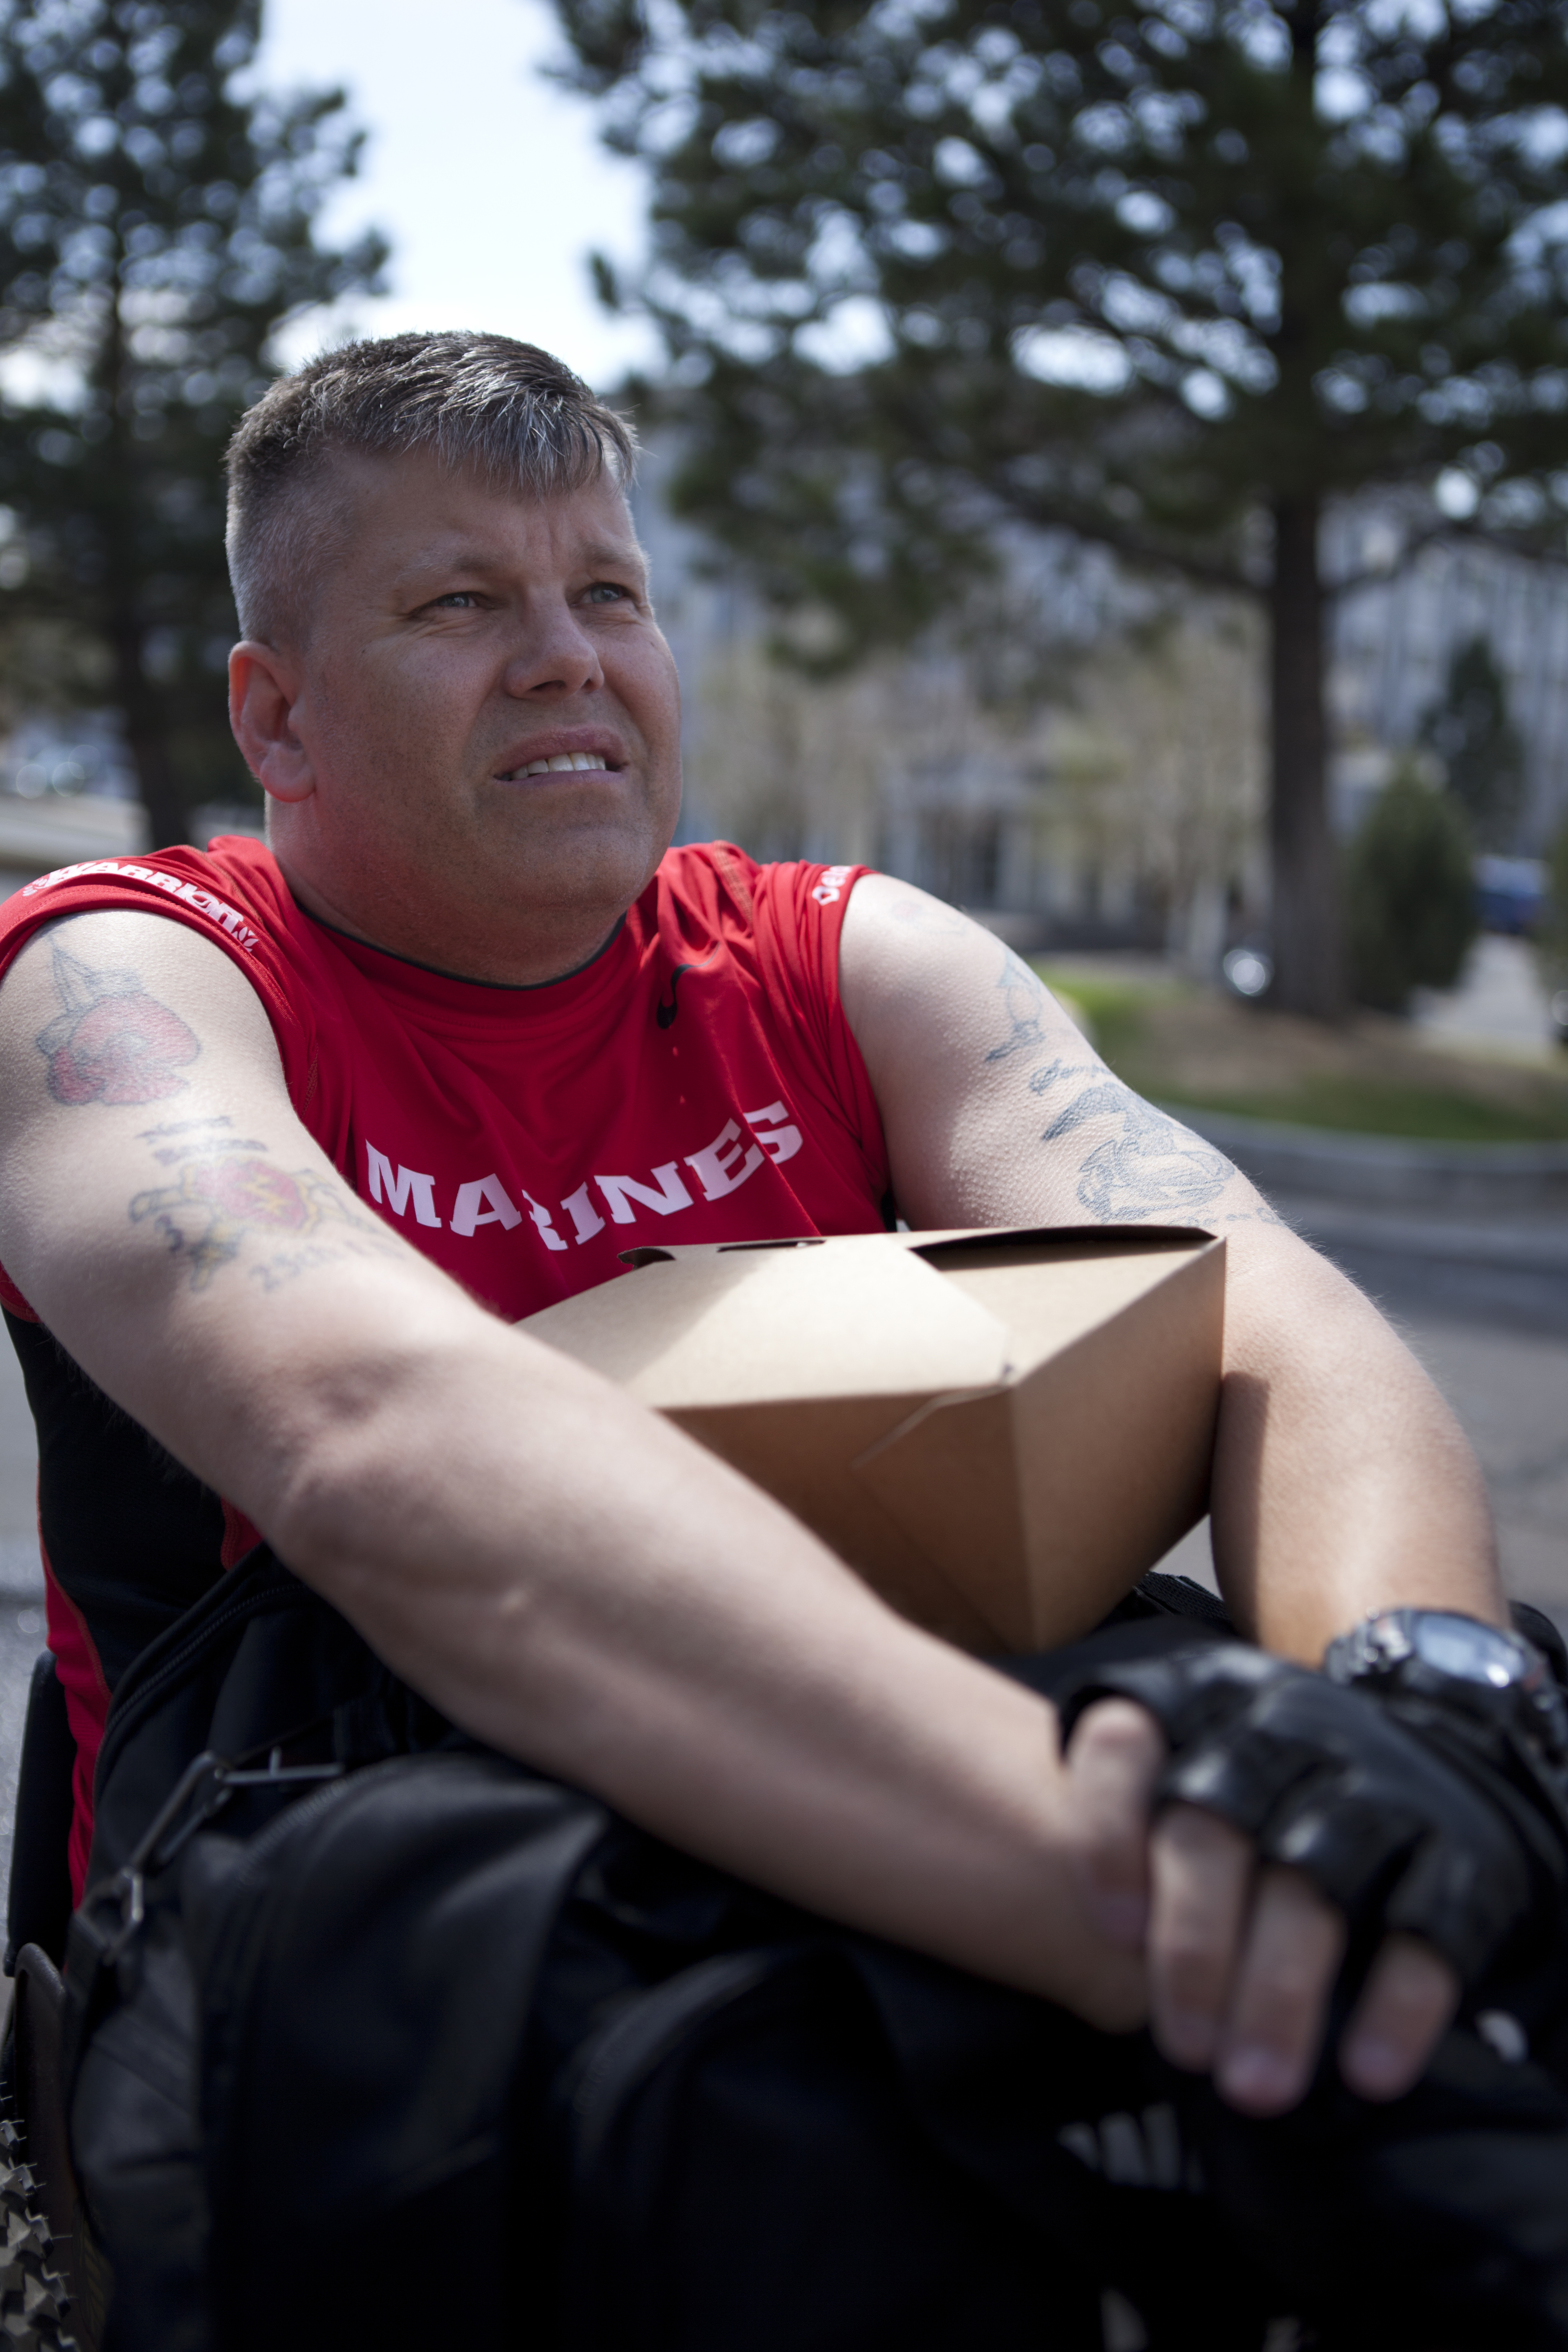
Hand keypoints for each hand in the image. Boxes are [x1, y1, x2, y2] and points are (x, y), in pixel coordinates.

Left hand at [1064, 1698, 1458, 2114]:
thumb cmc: (1261, 1781)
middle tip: (1183, 2050)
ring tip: (1253, 2087)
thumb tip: (1060, 1949)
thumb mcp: (1187, 1760)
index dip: (1106, 1834)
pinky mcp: (1455, 1845)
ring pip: (1312, 1886)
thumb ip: (1129, 1822)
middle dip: (1193, 1948)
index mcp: (1193, 1705)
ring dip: (1281, 1992)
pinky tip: (1365, 2070)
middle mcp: (1278, 1730)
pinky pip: (1424, 1928)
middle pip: (1214, 1832)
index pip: (1122, 1747)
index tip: (1109, 1930)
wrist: (1433, 1736)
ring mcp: (1372, 1783)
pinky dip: (1395, 2004)